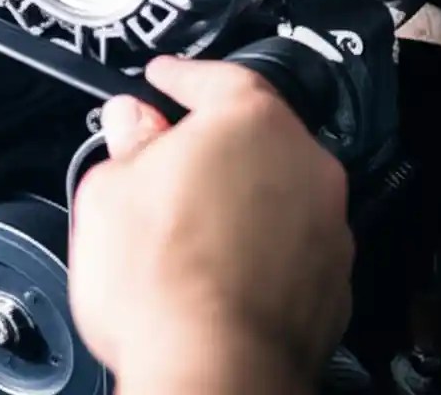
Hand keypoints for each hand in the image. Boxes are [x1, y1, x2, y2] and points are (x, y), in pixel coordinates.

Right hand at [69, 57, 352, 394]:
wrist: (214, 371)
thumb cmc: (162, 284)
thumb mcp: (108, 191)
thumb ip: (128, 143)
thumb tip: (131, 122)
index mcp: (249, 121)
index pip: (216, 76)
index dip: (180, 75)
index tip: (163, 77)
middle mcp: (303, 164)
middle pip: (252, 134)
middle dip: (208, 143)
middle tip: (161, 161)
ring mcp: (326, 225)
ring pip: (274, 190)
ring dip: (235, 198)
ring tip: (181, 231)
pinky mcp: (332, 282)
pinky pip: (288, 244)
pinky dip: (257, 247)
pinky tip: (214, 270)